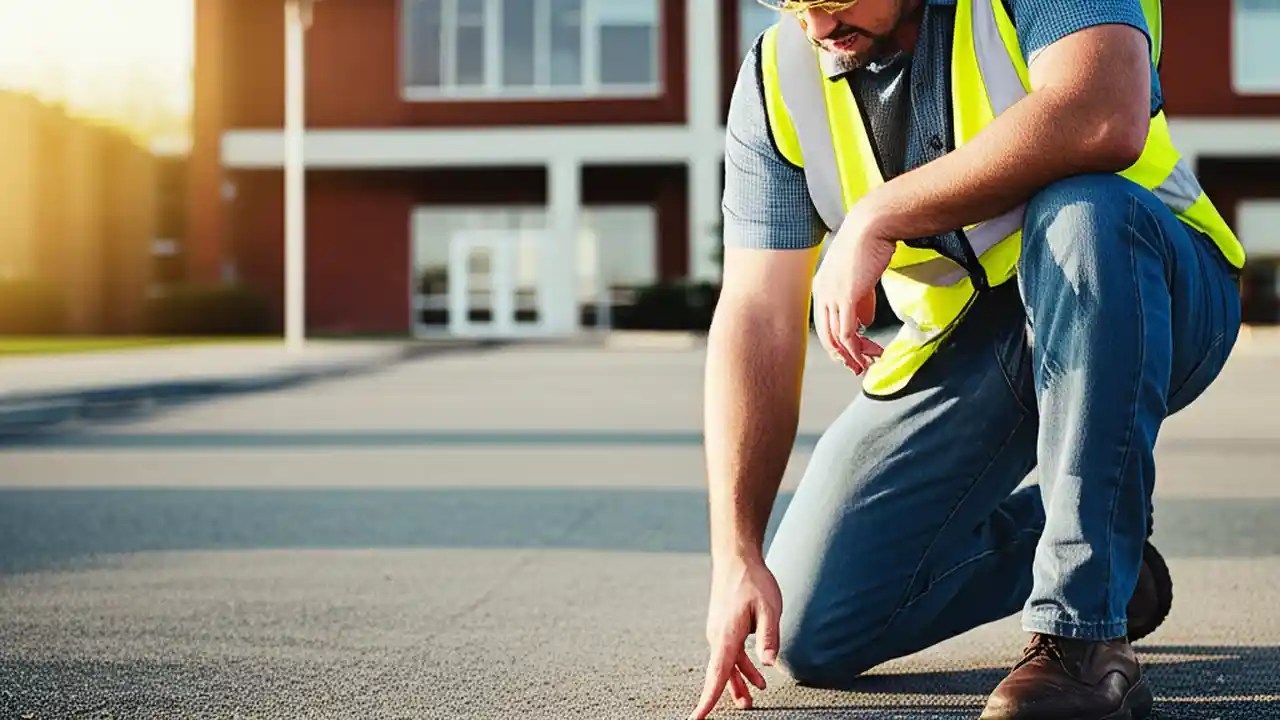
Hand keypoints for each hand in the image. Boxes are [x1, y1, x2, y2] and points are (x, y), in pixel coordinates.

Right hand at [688, 556, 782, 719]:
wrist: (736, 558)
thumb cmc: (753, 581)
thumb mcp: (769, 608)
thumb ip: (769, 636)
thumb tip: (768, 663)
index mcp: (726, 635)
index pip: (717, 674)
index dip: (708, 699)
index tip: (697, 718)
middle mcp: (718, 636)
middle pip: (721, 673)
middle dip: (727, 695)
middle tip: (743, 711)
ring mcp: (719, 631)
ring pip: (726, 665)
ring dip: (738, 683)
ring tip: (751, 701)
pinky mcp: (724, 627)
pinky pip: (730, 654)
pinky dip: (742, 667)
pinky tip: (757, 674)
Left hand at [812, 204, 895, 374]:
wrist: (872, 226)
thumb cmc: (869, 245)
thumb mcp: (860, 277)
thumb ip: (860, 301)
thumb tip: (863, 323)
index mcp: (822, 288)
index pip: (825, 325)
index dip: (839, 344)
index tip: (854, 355)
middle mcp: (822, 294)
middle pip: (827, 337)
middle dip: (844, 356)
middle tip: (859, 368)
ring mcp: (832, 296)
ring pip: (837, 338)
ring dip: (855, 355)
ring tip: (870, 362)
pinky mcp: (846, 297)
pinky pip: (848, 332)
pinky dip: (859, 347)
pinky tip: (872, 352)